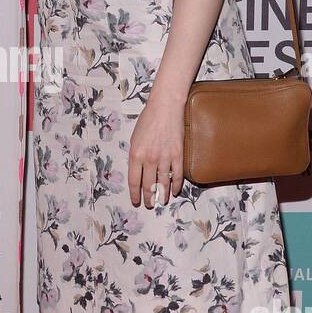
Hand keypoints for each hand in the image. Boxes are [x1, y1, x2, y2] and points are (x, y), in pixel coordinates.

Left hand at [127, 86, 185, 207]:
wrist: (165, 108)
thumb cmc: (147, 121)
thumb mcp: (134, 139)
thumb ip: (135, 156)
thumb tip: (138, 172)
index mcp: (136, 155)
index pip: (134, 181)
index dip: (135, 194)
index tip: (136, 201)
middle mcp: (149, 159)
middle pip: (149, 185)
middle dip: (148, 198)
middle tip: (149, 204)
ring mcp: (165, 158)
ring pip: (163, 183)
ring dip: (163, 195)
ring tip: (162, 201)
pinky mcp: (178, 155)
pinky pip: (177, 175)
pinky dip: (176, 185)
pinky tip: (175, 191)